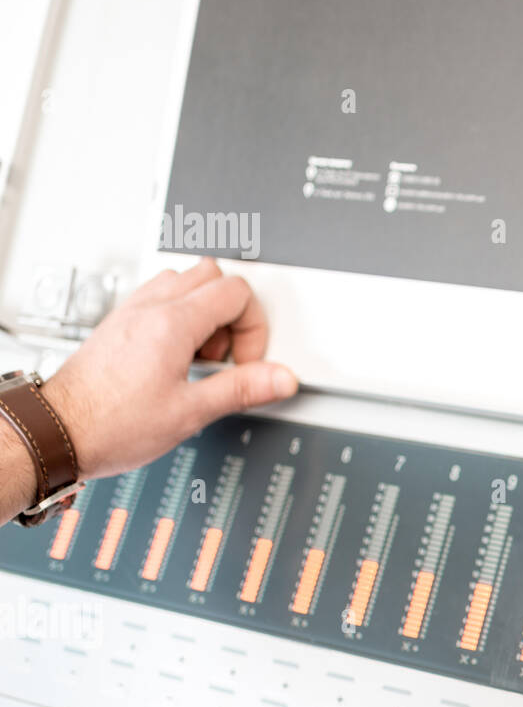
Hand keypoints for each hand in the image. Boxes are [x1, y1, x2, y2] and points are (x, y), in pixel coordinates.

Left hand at [42, 258, 297, 482]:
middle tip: (227, 353)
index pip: (236, 292)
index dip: (253, 327)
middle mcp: (149, 308)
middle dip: (232, 312)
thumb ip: (241, 389)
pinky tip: (177, 353)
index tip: (245, 362)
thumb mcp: (190, 413)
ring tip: (202, 353)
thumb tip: (281, 378)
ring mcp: (131, 312)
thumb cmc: (110, 424)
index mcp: (172, 324)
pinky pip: (159, 295)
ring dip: (205, 309)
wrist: (57, 432)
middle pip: (212, 274)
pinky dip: (179, 314)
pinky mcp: (118, 323)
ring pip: (184, 279)